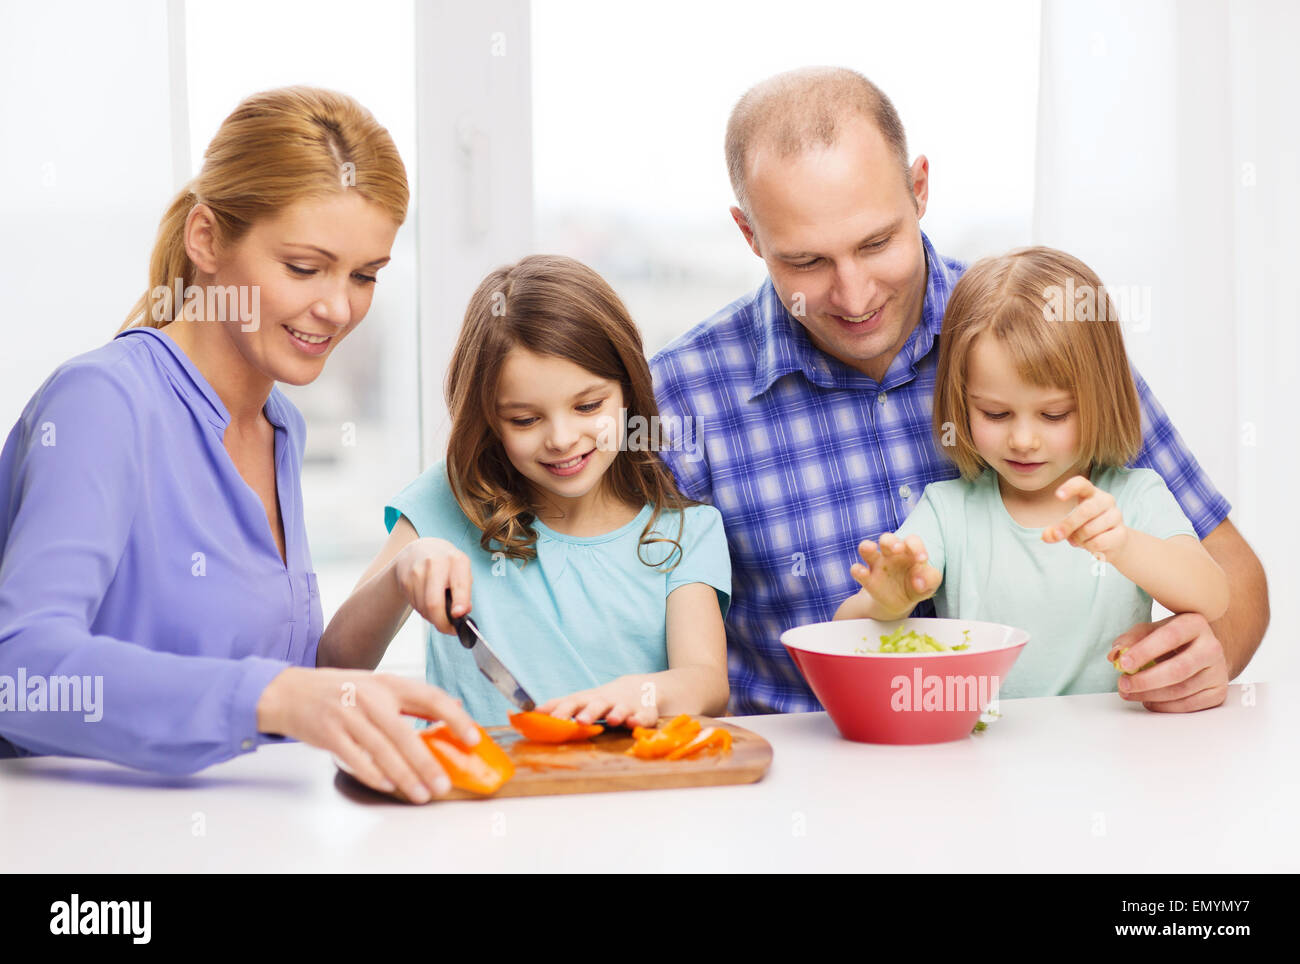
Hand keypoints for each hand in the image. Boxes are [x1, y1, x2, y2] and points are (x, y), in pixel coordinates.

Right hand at [257, 666, 480, 801]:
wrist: (291, 691)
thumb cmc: (340, 691)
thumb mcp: (379, 685)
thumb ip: (413, 698)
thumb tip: (453, 706)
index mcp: (389, 683)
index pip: (430, 698)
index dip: (455, 718)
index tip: (472, 738)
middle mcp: (370, 697)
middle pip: (404, 734)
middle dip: (427, 763)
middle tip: (443, 784)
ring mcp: (348, 715)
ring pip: (382, 751)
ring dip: (404, 776)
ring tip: (420, 793)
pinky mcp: (329, 733)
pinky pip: (355, 758)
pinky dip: (373, 773)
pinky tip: (388, 785)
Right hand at [393, 537, 471, 634]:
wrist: (419, 550)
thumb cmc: (446, 564)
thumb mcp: (461, 572)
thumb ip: (465, 592)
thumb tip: (463, 611)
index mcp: (456, 560)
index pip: (459, 585)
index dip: (460, 602)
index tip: (459, 615)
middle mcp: (436, 563)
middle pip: (434, 603)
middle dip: (442, 623)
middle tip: (449, 629)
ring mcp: (417, 571)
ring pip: (424, 608)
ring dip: (432, 617)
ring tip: (438, 611)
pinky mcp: (405, 579)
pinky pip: (415, 606)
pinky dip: (423, 611)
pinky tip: (426, 601)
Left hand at [537, 676, 657, 728]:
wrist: (640, 688)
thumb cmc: (602, 700)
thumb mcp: (580, 701)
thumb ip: (556, 707)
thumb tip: (523, 714)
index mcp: (588, 700)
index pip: (572, 702)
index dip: (560, 710)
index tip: (547, 717)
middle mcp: (606, 701)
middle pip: (596, 704)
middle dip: (589, 712)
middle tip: (579, 721)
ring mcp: (626, 706)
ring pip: (620, 709)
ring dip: (616, 713)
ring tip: (610, 720)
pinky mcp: (643, 713)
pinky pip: (643, 717)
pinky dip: (639, 719)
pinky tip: (634, 723)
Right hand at [850, 533, 940, 618]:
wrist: (900, 603)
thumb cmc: (917, 586)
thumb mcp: (929, 583)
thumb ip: (930, 579)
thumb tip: (919, 582)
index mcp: (908, 551)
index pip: (911, 540)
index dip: (916, 546)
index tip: (922, 559)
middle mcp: (890, 554)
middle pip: (886, 538)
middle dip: (891, 541)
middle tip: (898, 549)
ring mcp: (877, 565)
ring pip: (866, 548)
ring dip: (867, 546)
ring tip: (871, 548)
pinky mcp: (867, 578)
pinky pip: (856, 569)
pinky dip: (857, 570)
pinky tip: (863, 573)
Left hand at [1043, 475, 1126, 558]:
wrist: (1114, 542)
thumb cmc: (1087, 528)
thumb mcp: (1069, 527)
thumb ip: (1056, 530)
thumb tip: (1046, 536)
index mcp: (1091, 493)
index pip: (1082, 484)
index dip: (1070, 488)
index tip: (1058, 496)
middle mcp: (1106, 500)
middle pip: (1085, 510)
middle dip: (1068, 525)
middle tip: (1057, 535)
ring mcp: (1116, 515)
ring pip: (1089, 529)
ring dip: (1078, 539)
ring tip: (1080, 540)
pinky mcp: (1121, 532)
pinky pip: (1097, 542)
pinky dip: (1088, 547)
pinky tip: (1090, 545)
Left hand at [1105, 613, 1230, 711]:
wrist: (1202, 652)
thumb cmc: (1171, 639)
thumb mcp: (1151, 631)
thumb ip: (1130, 639)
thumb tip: (1115, 654)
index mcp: (1194, 624)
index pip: (1169, 637)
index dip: (1144, 651)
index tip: (1123, 663)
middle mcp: (1212, 646)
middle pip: (1178, 669)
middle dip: (1146, 680)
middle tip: (1123, 684)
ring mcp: (1218, 671)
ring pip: (1182, 690)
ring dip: (1150, 695)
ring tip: (1130, 693)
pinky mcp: (1218, 691)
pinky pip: (1189, 705)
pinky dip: (1165, 706)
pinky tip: (1149, 700)